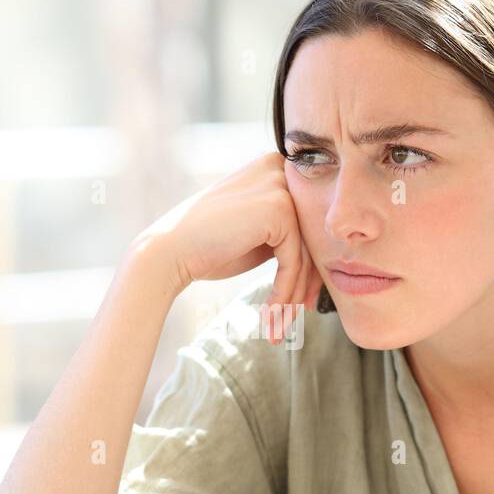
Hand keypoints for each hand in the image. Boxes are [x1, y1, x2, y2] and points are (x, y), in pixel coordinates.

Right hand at [131, 152, 322, 342]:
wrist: (169, 252)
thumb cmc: (208, 247)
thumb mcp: (256, 233)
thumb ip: (287, 234)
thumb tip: (325, 260)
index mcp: (275, 167)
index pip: (306, 221)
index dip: (308, 265)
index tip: (302, 301)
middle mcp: (280, 169)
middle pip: (311, 236)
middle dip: (306, 283)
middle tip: (297, 316)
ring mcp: (280, 187)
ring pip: (305, 254)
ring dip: (293, 296)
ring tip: (280, 326)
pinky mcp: (279, 210)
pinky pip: (293, 262)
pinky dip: (284, 293)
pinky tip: (269, 316)